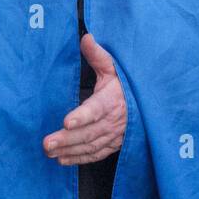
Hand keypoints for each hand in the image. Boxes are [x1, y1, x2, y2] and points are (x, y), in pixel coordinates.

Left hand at [43, 34, 125, 165]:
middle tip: (47, 143)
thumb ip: (98, 56)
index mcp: (112, 100)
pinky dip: (79, 159)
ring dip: (69, 151)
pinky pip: (96, 154)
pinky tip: (62, 160)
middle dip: (67, 139)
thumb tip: (86, 38)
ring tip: (49, 153)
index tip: (67, 122)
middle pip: (89, 132)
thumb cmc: (128, 84)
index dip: (82, 116)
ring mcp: (115, 135)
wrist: (151, 104)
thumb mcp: (115, 68)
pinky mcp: (114, 144)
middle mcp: (114, 121)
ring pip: (90, 146)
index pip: (96, 109)